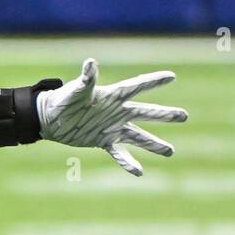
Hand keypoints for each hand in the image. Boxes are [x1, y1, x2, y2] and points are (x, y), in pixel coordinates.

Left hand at [36, 58, 187, 175]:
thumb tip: (90, 62)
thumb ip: (86, 79)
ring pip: (138, 136)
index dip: (153, 81)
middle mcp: (117, 111)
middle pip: (145, 112)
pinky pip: (119, 152)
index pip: (136, 86)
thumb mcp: (75, 90)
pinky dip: (127, 162)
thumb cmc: (62, 99)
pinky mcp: (103, 140)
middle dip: (164, 115)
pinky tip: (138, 172)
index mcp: (112, 96)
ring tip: (170, 152)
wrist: (49, 118)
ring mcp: (112, 127)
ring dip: (154, 144)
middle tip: (184, 116)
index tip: (171, 76)